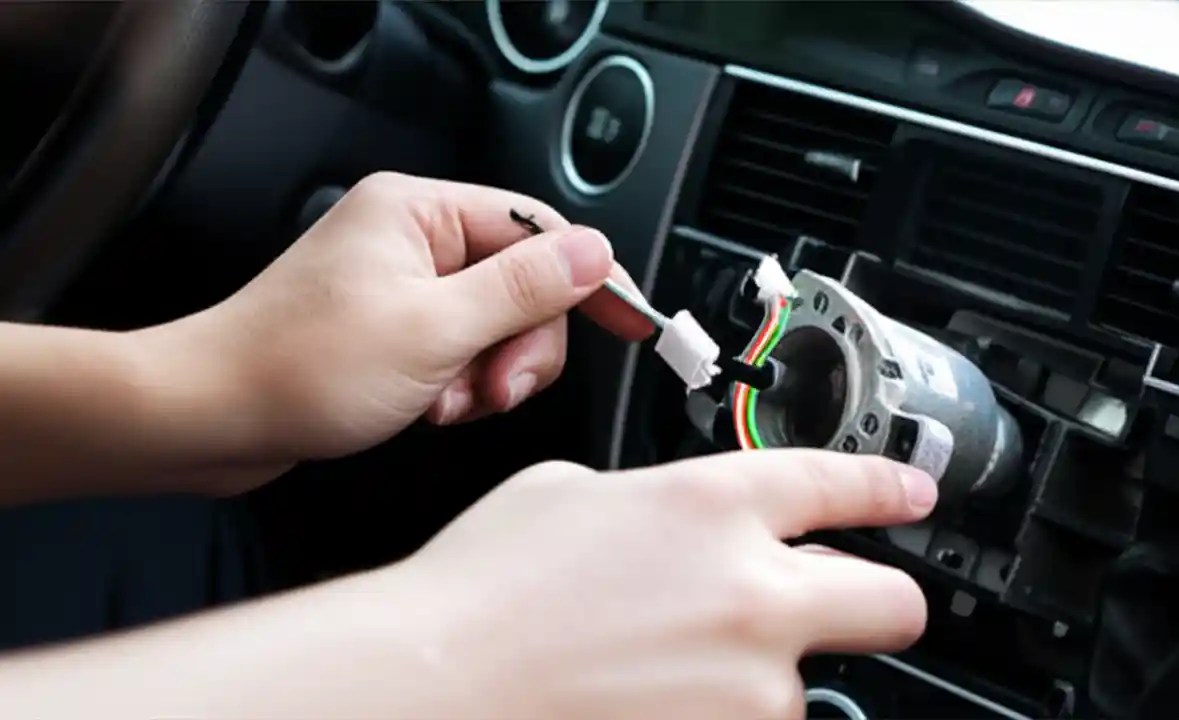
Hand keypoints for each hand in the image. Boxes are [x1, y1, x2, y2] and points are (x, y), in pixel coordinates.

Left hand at [149, 173, 651, 472]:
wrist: (209, 417)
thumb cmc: (295, 368)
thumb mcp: (434, 330)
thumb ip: (524, 289)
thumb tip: (592, 253)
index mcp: (419, 212)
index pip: (537, 230)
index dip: (589, 279)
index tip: (631, 321)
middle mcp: (411, 239)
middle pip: (522, 284)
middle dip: (520, 347)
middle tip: (495, 389)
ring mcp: (401, 285)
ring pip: (496, 327)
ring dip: (487, 375)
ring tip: (446, 403)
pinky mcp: (392, 328)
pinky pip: (461, 351)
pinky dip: (458, 386)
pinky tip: (428, 408)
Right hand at [373, 451, 936, 719]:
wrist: (433, 685)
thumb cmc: (482, 591)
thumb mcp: (572, 496)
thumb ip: (658, 503)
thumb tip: (688, 526)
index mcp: (710, 504)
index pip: (840, 483)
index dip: (887, 488)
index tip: (910, 497)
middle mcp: (752, 593)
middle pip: (892, 603)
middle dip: (876, 600)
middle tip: (835, 604)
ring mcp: (749, 689)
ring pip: (805, 683)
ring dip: (758, 674)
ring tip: (666, 666)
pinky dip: (718, 717)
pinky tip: (653, 698)